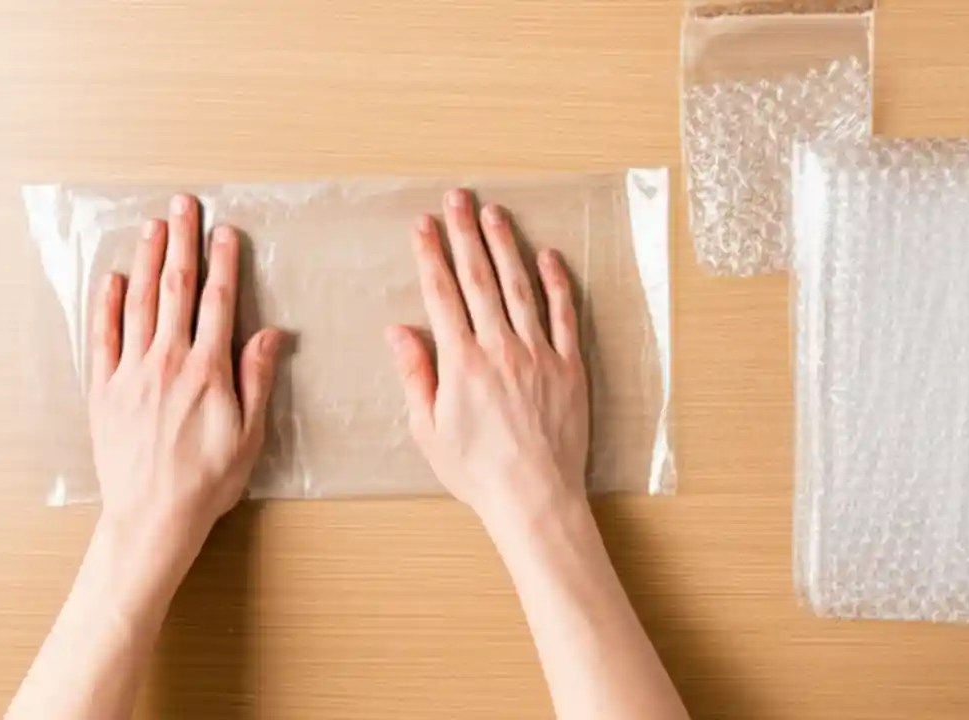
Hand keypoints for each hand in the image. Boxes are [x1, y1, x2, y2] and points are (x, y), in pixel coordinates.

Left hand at [87, 193, 281, 549]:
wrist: (153, 516)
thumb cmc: (208, 481)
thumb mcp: (249, 435)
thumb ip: (257, 379)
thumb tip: (270, 334)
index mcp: (207, 371)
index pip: (217, 303)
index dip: (222, 263)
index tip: (224, 232)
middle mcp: (167, 362)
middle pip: (175, 290)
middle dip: (181, 244)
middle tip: (183, 206)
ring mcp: (131, 374)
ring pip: (138, 304)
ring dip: (146, 261)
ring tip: (152, 227)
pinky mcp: (105, 390)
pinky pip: (104, 337)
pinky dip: (107, 305)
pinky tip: (112, 279)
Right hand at [387, 189, 589, 530]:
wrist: (535, 497)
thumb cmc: (477, 471)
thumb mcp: (428, 430)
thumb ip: (415, 375)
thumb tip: (398, 330)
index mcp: (460, 362)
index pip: (441, 295)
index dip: (430, 255)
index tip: (423, 224)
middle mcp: (499, 348)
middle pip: (479, 279)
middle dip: (465, 234)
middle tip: (457, 198)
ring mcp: (538, 354)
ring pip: (520, 287)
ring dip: (506, 247)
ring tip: (495, 214)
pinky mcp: (569, 366)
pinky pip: (562, 315)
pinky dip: (556, 283)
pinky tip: (548, 257)